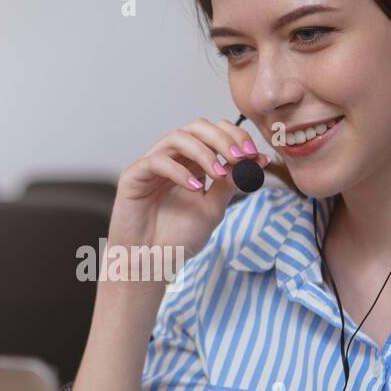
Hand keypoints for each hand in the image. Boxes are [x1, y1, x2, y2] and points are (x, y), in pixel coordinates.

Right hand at [109, 118, 270, 265]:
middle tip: (240, 157)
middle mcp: (173, 158)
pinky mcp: (133, 175)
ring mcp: (152, 165)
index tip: (255, 156)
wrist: (151, 263)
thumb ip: (230, 183)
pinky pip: (157, 161)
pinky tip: (196, 188)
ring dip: (204, 152)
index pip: (214, 133)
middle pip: (197, 127)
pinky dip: (180, 171)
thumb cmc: (178, 238)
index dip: (236, 137)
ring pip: (178, 137)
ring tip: (219, 174)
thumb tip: (257, 160)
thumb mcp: (213, 208)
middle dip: (223, 138)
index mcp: (192, 163)